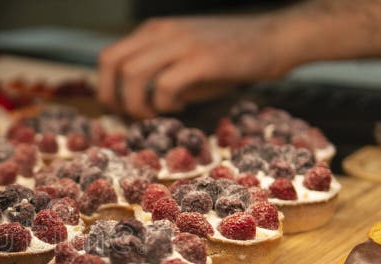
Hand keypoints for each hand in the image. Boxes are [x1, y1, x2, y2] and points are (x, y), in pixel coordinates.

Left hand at [98, 15, 294, 117]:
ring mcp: (182, 44)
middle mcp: (163, 32)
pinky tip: (181, 106)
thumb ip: (156, 73)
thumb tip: (134, 104)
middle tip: (131, 115)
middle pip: (110, 62)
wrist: (274, 39)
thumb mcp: (184, 57)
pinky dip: (165, 103)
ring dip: (137, 103)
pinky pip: (165, 85)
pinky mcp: (203, 59)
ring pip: (132, 74)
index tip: (121, 108)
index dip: (106, 87)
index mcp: (154, 31)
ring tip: (157, 113)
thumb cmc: (229, 55)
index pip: (108, 57)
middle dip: (112, 97)